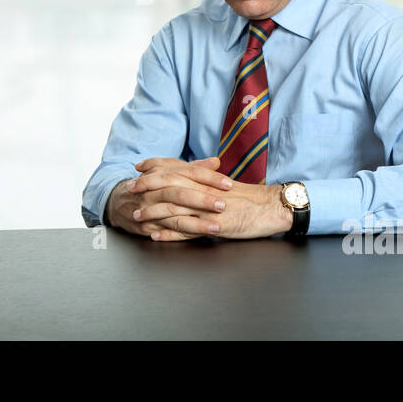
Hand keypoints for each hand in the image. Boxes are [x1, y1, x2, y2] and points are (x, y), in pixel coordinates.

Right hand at [106, 156, 231, 239]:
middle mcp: (155, 188)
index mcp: (165, 173)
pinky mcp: (145, 224)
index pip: (189, 172)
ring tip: (216, 227)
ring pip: (173, 213)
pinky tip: (193, 239)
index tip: (228, 184)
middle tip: (223, 205)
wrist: (120, 199)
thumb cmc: (151, 185)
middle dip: (202, 199)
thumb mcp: (171, 173)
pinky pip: (163, 231)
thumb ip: (194, 168)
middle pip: (180, 192)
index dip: (209, 177)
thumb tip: (216, 161)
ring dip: (196, 222)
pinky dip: (177, 235)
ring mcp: (148, 207)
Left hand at [107, 157, 292, 241]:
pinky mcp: (214, 226)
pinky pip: (187, 230)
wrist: (272, 208)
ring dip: (152, 212)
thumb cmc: (251, 198)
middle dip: (146, 186)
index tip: (139, 166)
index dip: (155, 165)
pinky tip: (156, 236)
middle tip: (130, 189)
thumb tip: (191, 177)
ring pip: (173, 208)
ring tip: (137, 216)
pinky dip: (169, 233)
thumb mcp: (226, 185)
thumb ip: (207, 181)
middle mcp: (204, 190)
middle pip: (169, 184)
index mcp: (207, 178)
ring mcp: (207, 209)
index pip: (175, 166)